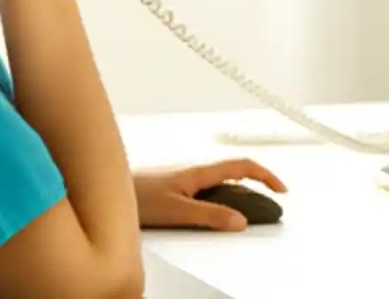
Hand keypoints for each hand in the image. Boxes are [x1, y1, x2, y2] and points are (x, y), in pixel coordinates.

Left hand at [134, 159, 287, 231]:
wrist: (107, 186)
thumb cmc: (137, 194)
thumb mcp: (177, 211)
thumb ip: (210, 215)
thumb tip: (241, 221)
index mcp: (200, 171)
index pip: (243, 166)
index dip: (266, 176)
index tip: (281, 191)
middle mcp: (196, 170)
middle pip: (237, 172)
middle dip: (258, 186)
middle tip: (270, 205)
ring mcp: (186, 176)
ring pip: (223, 180)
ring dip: (240, 192)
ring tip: (249, 210)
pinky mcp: (177, 184)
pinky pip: (210, 187)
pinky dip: (224, 196)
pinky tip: (218, 211)